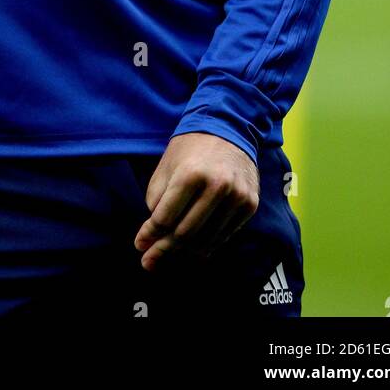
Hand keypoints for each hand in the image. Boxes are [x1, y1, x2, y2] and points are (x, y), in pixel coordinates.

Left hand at [133, 132, 258, 270]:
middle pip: (185, 233)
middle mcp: (216, 186)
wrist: (229, 129)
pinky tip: (194, 249)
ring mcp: (236, 197)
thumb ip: (157, 198)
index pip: (165, 217)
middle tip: (149, 261)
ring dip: (185, 252)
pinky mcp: (249, 204)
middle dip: (163, 249)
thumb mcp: (166, 165)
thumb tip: (152, 234)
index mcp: (190, 174)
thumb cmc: (191, 148)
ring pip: (206, 239)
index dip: (149, 235)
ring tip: (168, 255)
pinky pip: (225, 235)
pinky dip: (208, 245)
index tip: (139, 246)